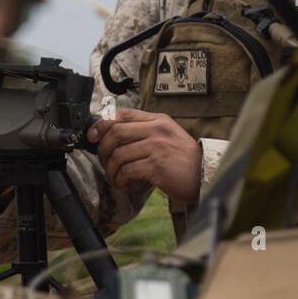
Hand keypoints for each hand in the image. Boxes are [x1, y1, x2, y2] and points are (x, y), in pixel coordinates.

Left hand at [87, 108, 201, 204]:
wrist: (204, 174)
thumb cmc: (184, 158)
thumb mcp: (168, 135)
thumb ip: (146, 131)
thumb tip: (114, 135)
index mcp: (158, 120)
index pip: (123, 114)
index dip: (102, 124)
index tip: (93, 136)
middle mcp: (156, 130)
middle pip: (116, 132)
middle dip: (102, 149)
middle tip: (104, 161)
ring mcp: (157, 147)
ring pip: (118, 154)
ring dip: (111, 169)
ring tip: (115, 177)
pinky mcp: (156, 166)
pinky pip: (127, 171)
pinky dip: (120, 180)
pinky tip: (124, 185)